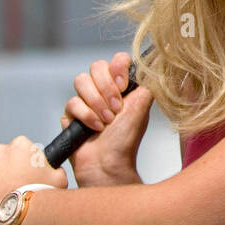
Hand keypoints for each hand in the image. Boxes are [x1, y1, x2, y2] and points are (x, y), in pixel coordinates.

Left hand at [0, 135, 67, 224]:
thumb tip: (53, 172)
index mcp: (20, 145)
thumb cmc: (42, 194)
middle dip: (8, 171)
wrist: (22, 214)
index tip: (29, 176)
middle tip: (17, 188)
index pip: (22, 150)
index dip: (26, 164)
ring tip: (6, 200)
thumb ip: (52, 169)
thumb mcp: (59, 177)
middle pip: (3, 160)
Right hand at [62, 52, 153, 186]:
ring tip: (106, 121)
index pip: (117, 60)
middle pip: (96, 66)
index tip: (123, 85)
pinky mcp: (71, 114)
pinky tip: (95, 128)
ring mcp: (86, 101)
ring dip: (96, 102)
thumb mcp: (142, 106)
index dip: (117, 68)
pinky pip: (71, 102)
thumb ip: (146, 82)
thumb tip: (153, 63)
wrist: (109, 164)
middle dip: (106, 88)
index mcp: (123, 86)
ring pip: (81, 81)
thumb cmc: (126, 140)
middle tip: (116, 108)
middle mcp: (104, 90)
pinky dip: (85, 116)